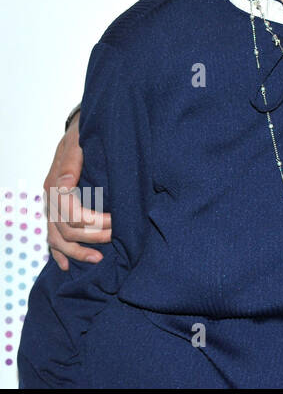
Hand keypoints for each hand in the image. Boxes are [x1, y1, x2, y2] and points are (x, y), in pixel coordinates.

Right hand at [42, 112, 111, 270]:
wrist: (81, 129)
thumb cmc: (85, 133)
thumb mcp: (79, 140)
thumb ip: (71, 163)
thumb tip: (64, 184)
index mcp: (56, 183)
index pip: (70, 213)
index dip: (94, 222)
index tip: (118, 221)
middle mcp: (51, 199)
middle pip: (66, 230)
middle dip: (93, 237)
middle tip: (119, 238)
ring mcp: (52, 208)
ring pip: (57, 239)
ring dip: (77, 251)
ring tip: (98, 259)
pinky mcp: (56, 212)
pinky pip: (52, 237)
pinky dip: (60, 253)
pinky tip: (68, 265)